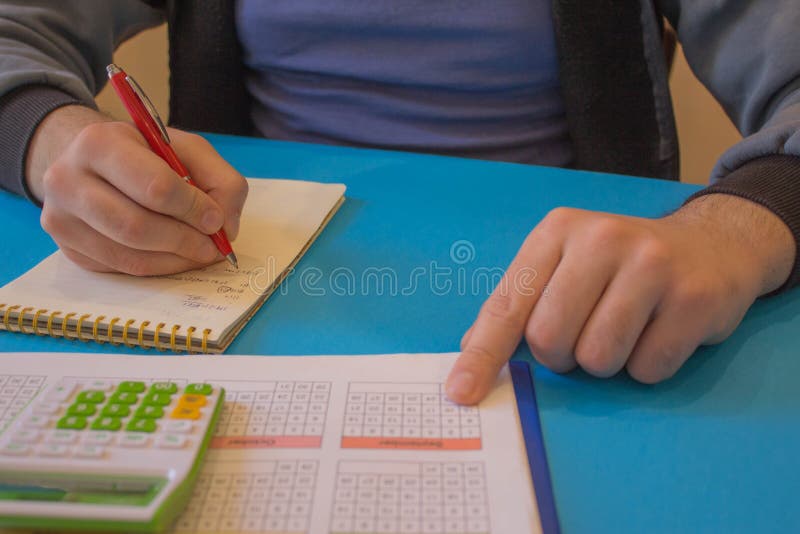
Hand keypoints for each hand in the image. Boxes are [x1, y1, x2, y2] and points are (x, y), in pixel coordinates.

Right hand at [26, 106, 247, 274]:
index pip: (154, 187)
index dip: (193, 209)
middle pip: (137, 227)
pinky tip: (175, 256)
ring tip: (199, 252)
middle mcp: (67, 180)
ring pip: (129, 255)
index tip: (215, 219)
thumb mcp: (187, 150)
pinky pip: (121, 269)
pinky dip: (159, 268)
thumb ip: (220, 180)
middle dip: (185, 240)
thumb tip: (226, 226)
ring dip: (176, 260)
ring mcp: (61, 219)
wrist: (91, 164)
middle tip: (212, 246)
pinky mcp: (68, 249)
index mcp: (99, 143)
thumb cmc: (145, 154)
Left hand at [446, 194, 794, 403]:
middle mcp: (601, 239)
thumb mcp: (563, 265)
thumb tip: (469, 352)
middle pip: (549, 339)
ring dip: (605, 363)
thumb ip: (519, 304)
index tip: (462, 391)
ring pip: (598, 359)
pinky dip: (647, 366)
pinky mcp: (693, 296)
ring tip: (625, 329)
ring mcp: (651, 265)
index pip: (507, 305)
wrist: (710, 244)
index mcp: (556, 232)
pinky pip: (648, 369)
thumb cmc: (620, 265)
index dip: (483, 354)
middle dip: (562, 356)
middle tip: (586, 332)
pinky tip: (659, 331)